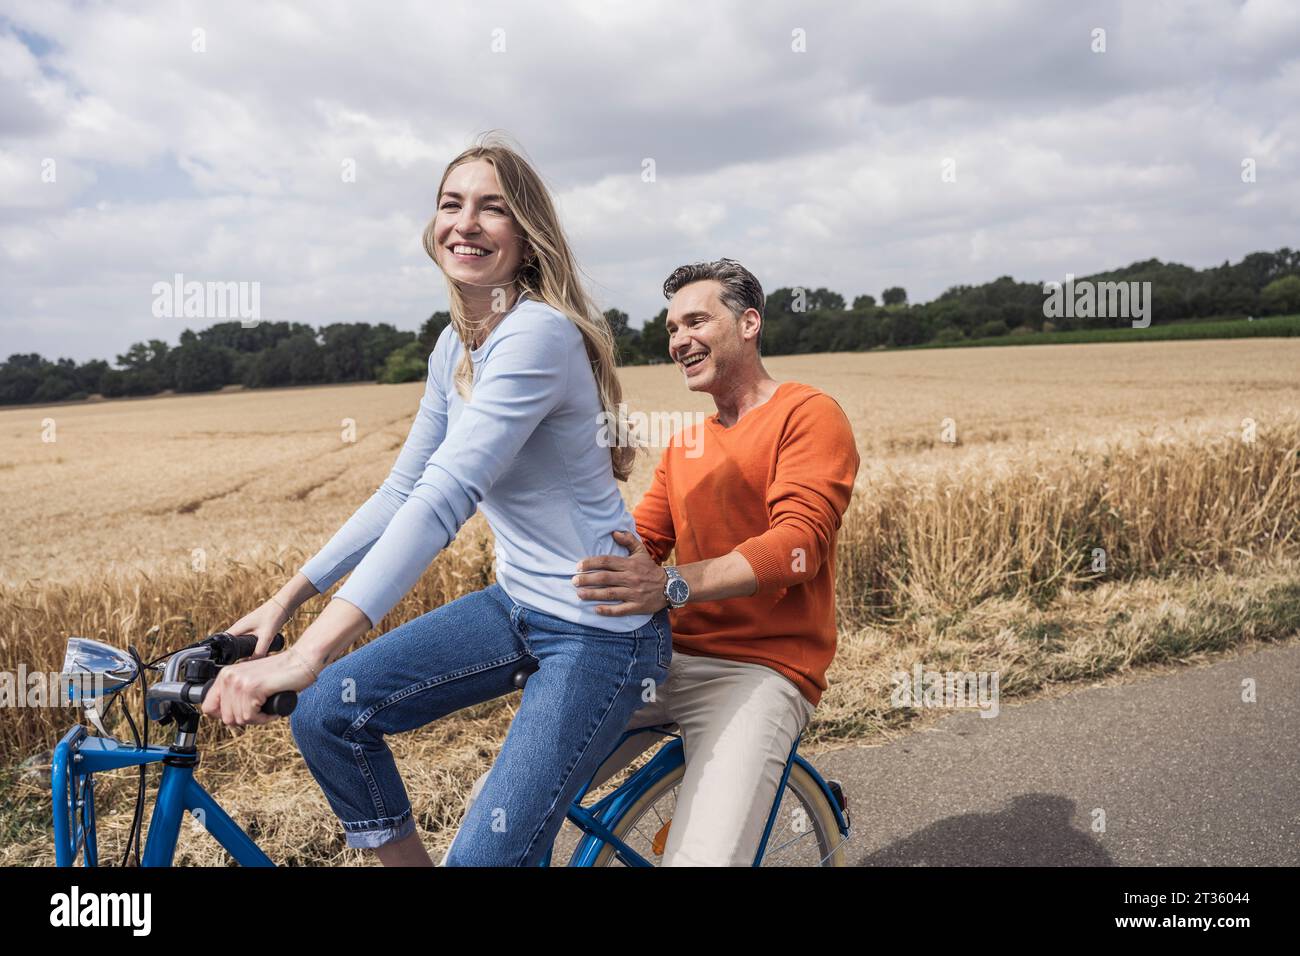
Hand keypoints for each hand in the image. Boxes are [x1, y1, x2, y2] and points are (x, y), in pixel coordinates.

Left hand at [200, 648, 316, 727]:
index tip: (241, 712)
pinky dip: (264, 718)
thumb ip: (235, 694)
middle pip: (226, 718)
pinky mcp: (253, 688)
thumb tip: (226, 717)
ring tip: (268, 706)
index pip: (208, 707)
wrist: (302, 661)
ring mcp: (240, 682)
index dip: (224, 715)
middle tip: (260, 708)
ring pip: (239, 719)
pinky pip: (252, 717)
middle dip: (245, 718)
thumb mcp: (251, 681)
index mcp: (226, 674)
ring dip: (257, 718)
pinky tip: (272, 708)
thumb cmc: (281, 674)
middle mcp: (229, 677)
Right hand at [225, 598, 290, 658]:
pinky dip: (252, 649)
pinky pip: (249, 641)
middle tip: (240, 668)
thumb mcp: (267, 635)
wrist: (285, 604)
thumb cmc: (274, 615)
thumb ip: (260, 650)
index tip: (227, 664)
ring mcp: (247, 628)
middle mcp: (240, 628)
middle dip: (235, 655)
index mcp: (238, 628)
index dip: (224, 653)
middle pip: (232, 644)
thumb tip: (253, 664)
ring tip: (249, 664)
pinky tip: (258, 656)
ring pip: (241, 643)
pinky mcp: (255, 629)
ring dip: (244, 652)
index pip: (224, 642)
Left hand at [573, 529, 668, 616]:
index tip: (578, 566)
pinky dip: (607, 610)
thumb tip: (614, 532)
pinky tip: (595, 609)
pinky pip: (620, 610)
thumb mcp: (641, 552)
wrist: (670, 586)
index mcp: (630, 564)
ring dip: (593, 594)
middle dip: (587, 579)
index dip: (591, 563)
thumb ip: (628, 540)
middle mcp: (631, 578)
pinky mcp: (637, 606)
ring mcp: (634, 593)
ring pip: (610, 594)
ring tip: (579, 594)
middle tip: (574, 581)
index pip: (607, 561)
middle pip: (605, 578)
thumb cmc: (651, 568)